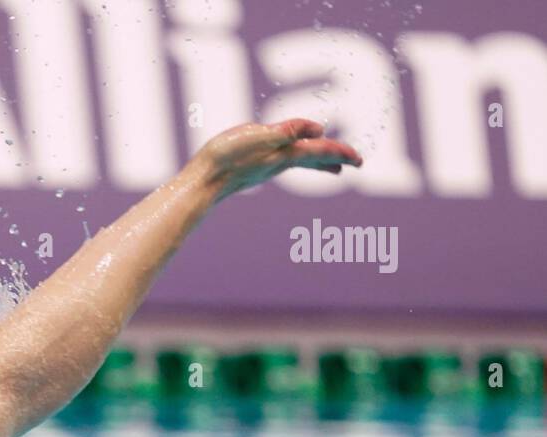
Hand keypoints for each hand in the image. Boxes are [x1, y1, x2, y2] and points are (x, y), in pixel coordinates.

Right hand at [194, 119, 362, 201]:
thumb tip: (319, 129)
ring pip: (301, 162)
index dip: (340, 152)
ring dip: (319, 161)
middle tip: (354, 164)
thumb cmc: (226, 158)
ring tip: (333, 167)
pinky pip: (285, 162)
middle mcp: (279, 162)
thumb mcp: (258, 135)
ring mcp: (266, 166)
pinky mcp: (253, 167)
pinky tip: (288, 159)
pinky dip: (298, 160)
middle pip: (314, 160)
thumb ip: (288, 131)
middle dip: (334, 160)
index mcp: (285, 154)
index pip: (320, 151)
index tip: (359, 159)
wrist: (202, 182)